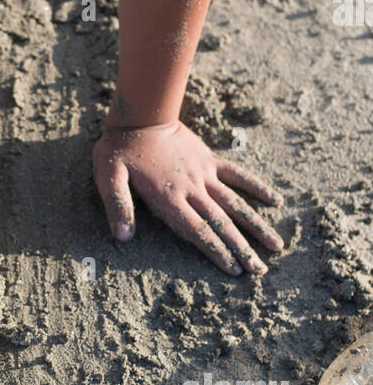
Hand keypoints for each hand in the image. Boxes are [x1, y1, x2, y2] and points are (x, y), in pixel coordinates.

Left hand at [93, 119, 283, 274]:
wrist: (141, 114)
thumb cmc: (120, 149)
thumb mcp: (108, 177)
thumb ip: (117, 205)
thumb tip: (122, 237)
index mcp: (169, 197)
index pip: (197, 231)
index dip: (216, 251)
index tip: (233, 270)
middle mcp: (192, 189)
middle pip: (221, 223)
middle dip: (241, 249)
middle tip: (260, 270)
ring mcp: (204, 174)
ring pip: (235, 204)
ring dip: (256, 225)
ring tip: (276, 245)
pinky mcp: (209, 160)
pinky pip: (238, 175)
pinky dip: (257, 187)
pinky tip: (276, 200)